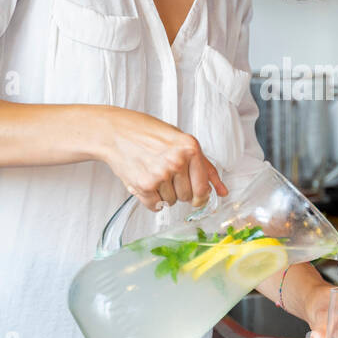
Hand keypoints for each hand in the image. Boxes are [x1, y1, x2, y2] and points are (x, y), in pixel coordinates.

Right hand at [92, 106, 227, 210]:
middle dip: (179, 191)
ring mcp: (160, 174)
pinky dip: (151, 199)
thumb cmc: (147, 133)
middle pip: (187, 197)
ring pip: (171, 202)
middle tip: (166, 175)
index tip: (197, 197)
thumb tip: (222, 191)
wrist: (115, 132)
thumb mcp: (181, 141)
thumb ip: (205, 167)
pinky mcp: (144, 185)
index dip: (200, 196)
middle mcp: (177, 161)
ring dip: (164, 194)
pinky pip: (155, 206)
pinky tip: (146, 182)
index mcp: (190, 148)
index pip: (203, 187)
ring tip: (153, 174)